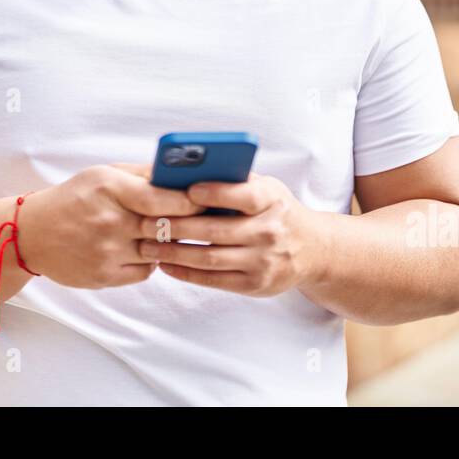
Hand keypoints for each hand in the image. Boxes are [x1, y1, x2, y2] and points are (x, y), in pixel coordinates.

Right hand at [18, 163, 204, 288]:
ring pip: (160, 251)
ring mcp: (106, 251)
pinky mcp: (104, 276)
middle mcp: (108, 221)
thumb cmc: (74, 198)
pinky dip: (152, 260)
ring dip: (173, 244)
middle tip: (211, 220)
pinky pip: (146, 270)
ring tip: (182, 235)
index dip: (190, 200)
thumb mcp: (102, 174)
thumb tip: (184, 175)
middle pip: (164, 226)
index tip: (209, 199)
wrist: (31, 234)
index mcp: (109, 188)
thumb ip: (142, 175)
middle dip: (190, 224)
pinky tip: (147, 249)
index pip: (160, 197)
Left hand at [133, 171, 321, 296]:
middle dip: (176, 227)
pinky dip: (186, 272)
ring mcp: (263, 261)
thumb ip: (235, 181)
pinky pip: (214, 280)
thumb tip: (187, 173)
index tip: (185, 189)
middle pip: (216, 231)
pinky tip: (166, 263)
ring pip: (210, 258)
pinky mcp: (255, 285)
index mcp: (271, 201)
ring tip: (147, 245)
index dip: (213, 193)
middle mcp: (269, 232)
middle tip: (146, 222)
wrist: (312, 249)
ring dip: (174, 252)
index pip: (242, 196)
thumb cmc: (277, 210)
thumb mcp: (267, 188)